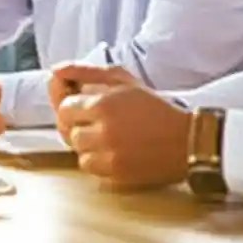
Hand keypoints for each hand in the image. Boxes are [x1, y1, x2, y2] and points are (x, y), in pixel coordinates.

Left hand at [57, 85, 190, 188]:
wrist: (186, 140)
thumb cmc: (156, 107)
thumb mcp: (124, 81)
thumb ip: (87, 72)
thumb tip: (56, 69)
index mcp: (103, 104)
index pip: (64, 108)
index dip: (72, 107)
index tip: (83, 107)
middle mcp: (103, 130)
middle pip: (68, 130)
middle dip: (77, 125)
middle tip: (95, 122)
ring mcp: (109, 154)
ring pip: (77, 150)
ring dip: (86, 143)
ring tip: (106, 136)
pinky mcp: (116, 173)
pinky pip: (89, 167)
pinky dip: (96, 159)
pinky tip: (112, 150)